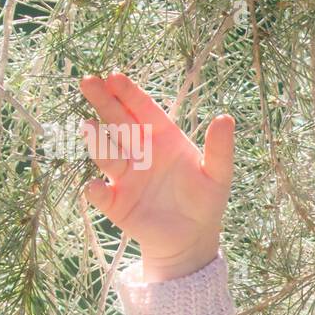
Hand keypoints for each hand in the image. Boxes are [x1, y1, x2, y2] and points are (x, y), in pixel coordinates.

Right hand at [79, 72, 232, 279]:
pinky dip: (97, 191)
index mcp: (163, 139)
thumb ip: (219, 149)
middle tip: (88, 82)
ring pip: (107, 154)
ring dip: (98, 142)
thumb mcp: (218, 174)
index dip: (130, 94)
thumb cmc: (205, 199)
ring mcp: (125, 176)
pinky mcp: (116, 203)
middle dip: (104, 103)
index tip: (114, 76)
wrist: (192, 237)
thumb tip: (226, 119)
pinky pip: (102, 195)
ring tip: (89, 127)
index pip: (144, 111)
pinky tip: (96, 187)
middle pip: (119, 124)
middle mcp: (139, 152)